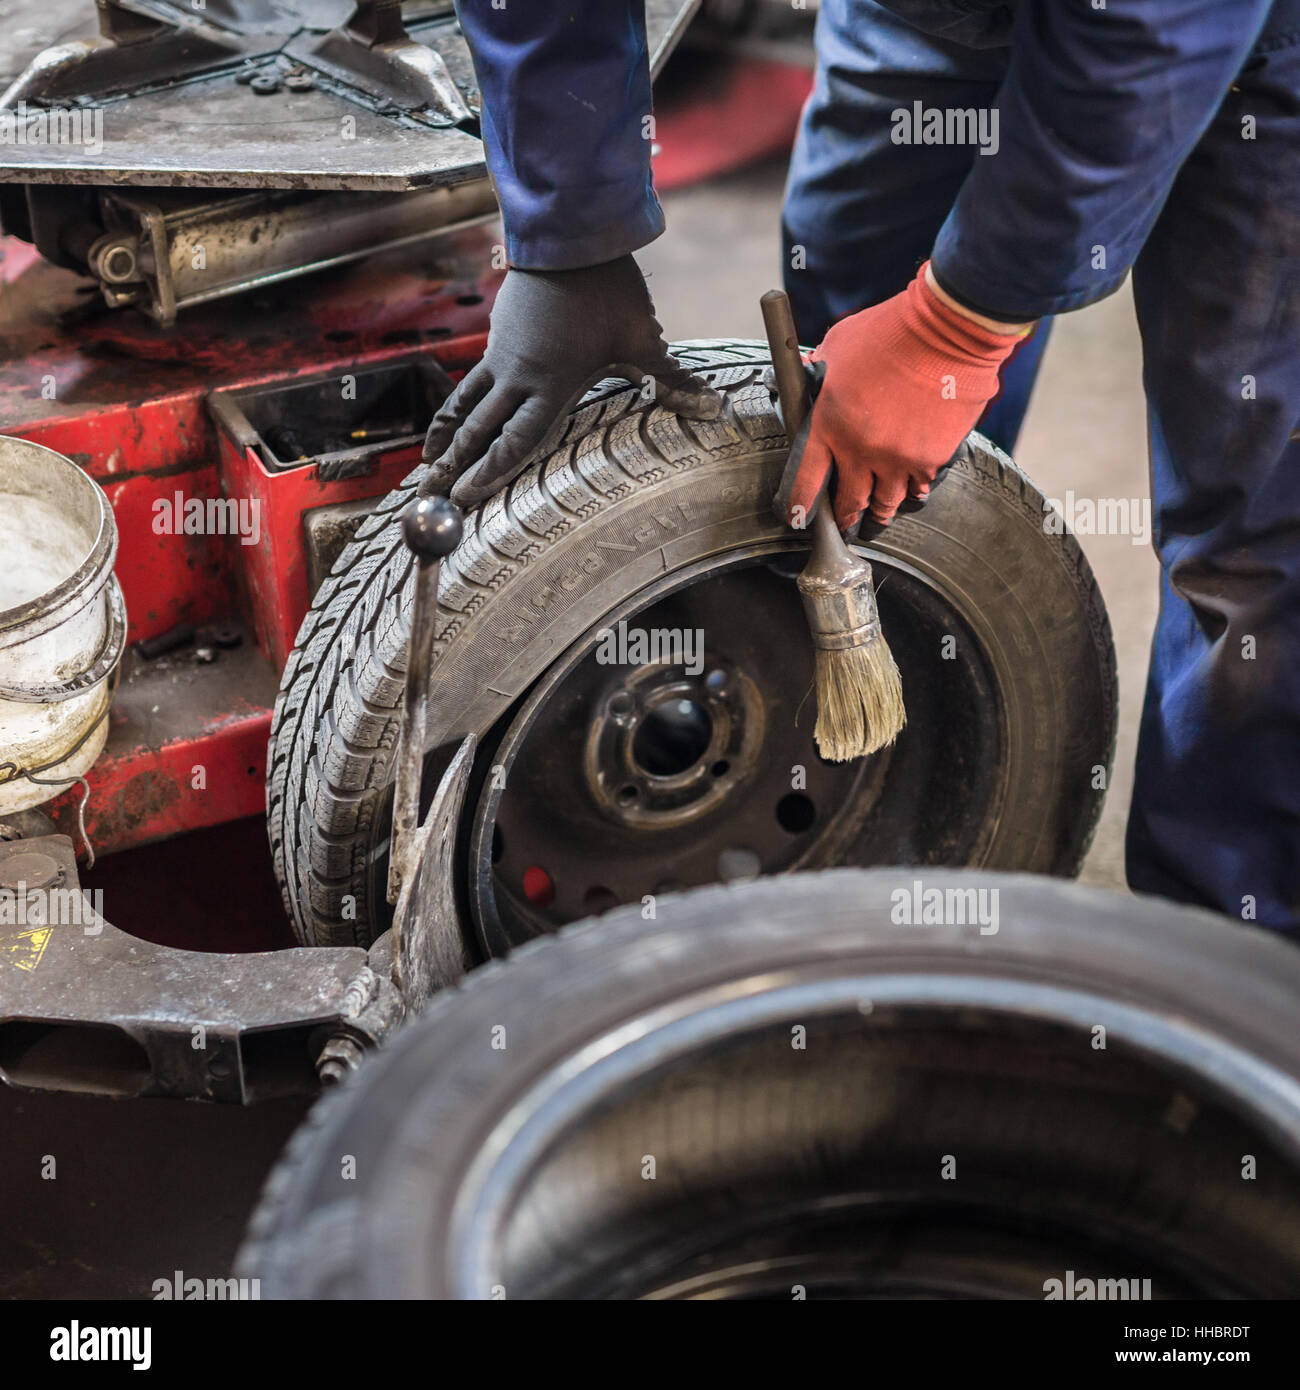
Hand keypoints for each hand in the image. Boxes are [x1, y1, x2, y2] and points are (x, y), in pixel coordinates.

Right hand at [421, 255, 721, 507]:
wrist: (570, 234)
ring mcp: (501, 354)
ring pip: (465, 404)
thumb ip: (672, 377)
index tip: (469, 496)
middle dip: (457, 466)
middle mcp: (518, 375)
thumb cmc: (608, 289)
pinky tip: (450, 419)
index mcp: (551, 384)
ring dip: (445, 437)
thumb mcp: (643, 337)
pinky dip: (457, 405)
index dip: (491, 472)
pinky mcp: (497, 336)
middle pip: (479, 429)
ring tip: (428, 465)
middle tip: (435, 495)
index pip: (515, 440)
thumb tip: (713, 405)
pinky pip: (471, 380)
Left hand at [779, 262, 1031, 530]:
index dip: (799, 506)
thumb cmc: (889, 331)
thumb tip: (807, 374)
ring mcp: (897, 459)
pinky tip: (913, 491)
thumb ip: (818, 369)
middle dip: (845, 518)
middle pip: (848, 502)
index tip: (799, 518)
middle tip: (844, 526)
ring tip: (877, 519)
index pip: (805, 481)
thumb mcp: (838, 345)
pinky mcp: (931, 459)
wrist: (946, 331)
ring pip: (886, 503)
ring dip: (880, 512)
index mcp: (828, 425)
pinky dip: (915, 491)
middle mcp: (860, 450)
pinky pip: (920, 488)